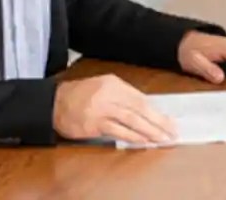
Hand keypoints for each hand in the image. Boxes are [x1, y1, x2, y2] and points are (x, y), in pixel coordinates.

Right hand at [53, 74, 175, 145]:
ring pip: (131, 120)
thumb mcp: (104, 88)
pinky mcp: (93, 123)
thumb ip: (123, 97)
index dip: (157, 112)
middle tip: (171, 132)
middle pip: (140, 109)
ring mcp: (101, 109)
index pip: (141, 99)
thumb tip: (147, 111)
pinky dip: (132, 136)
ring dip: (148, 131)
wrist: (54, 102)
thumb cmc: (81, 95)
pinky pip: (117, 131)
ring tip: (161, 139)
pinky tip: (142, 141)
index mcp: (114, 84)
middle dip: (158, 122)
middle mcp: (109, 94)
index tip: (169, 121)